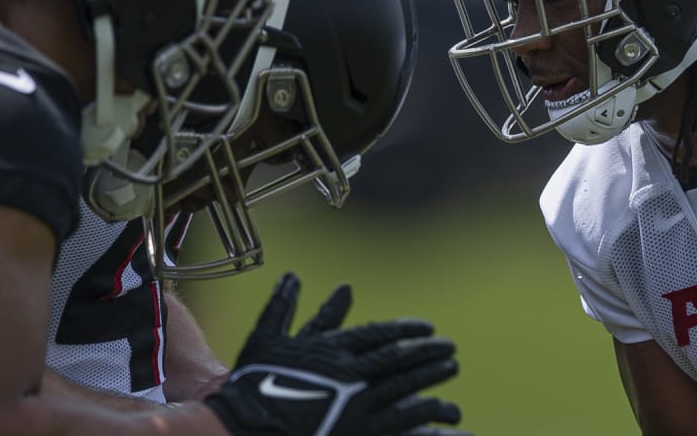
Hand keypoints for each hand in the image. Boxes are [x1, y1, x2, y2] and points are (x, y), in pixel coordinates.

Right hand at [205, 272, 462, 435]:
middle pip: (400, 357)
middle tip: (450, 347)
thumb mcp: (265, 336)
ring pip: (406, 385)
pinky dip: (424, 411)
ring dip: (432, 376)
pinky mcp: (360, 430)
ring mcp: (358, 403)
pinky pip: (402, 419)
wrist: (245, 425)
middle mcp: (352, 372)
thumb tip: (291, 274)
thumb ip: (283, 305)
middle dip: (428, 351)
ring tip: (451, 369)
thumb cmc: (253, 382)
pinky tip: (442, 407)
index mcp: (334, 349)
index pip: (381, 334)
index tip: (427, 328)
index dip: (407, 330)